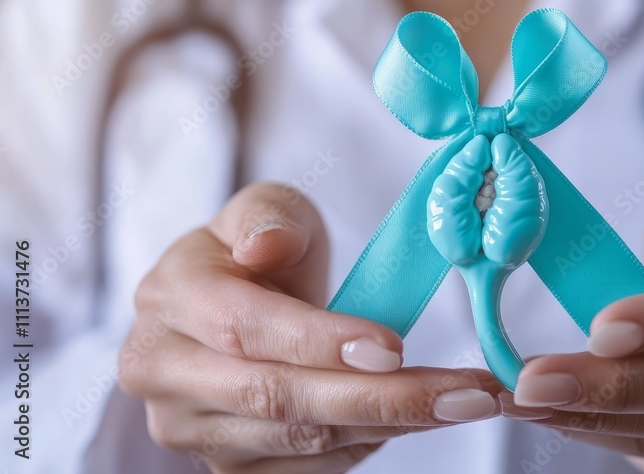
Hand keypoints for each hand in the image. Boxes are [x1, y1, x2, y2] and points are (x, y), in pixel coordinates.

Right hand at [119, 183, 498, 473]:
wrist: (233, 300)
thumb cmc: (260, 249)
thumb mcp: (267, 207)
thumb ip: (269, 216)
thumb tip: (269, 246)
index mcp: (170, 297)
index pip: (244, 327)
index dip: (320, 341)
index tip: (396, 346)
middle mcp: (165, 371)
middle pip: (277, 397)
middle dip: (381, 397)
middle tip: (467, 393)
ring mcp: (190, 428)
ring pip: (300, 439)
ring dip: (393, 424)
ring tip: (465, 402)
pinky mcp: (228, 463)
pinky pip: (306, 467)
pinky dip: (370, 443)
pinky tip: (419, 415)